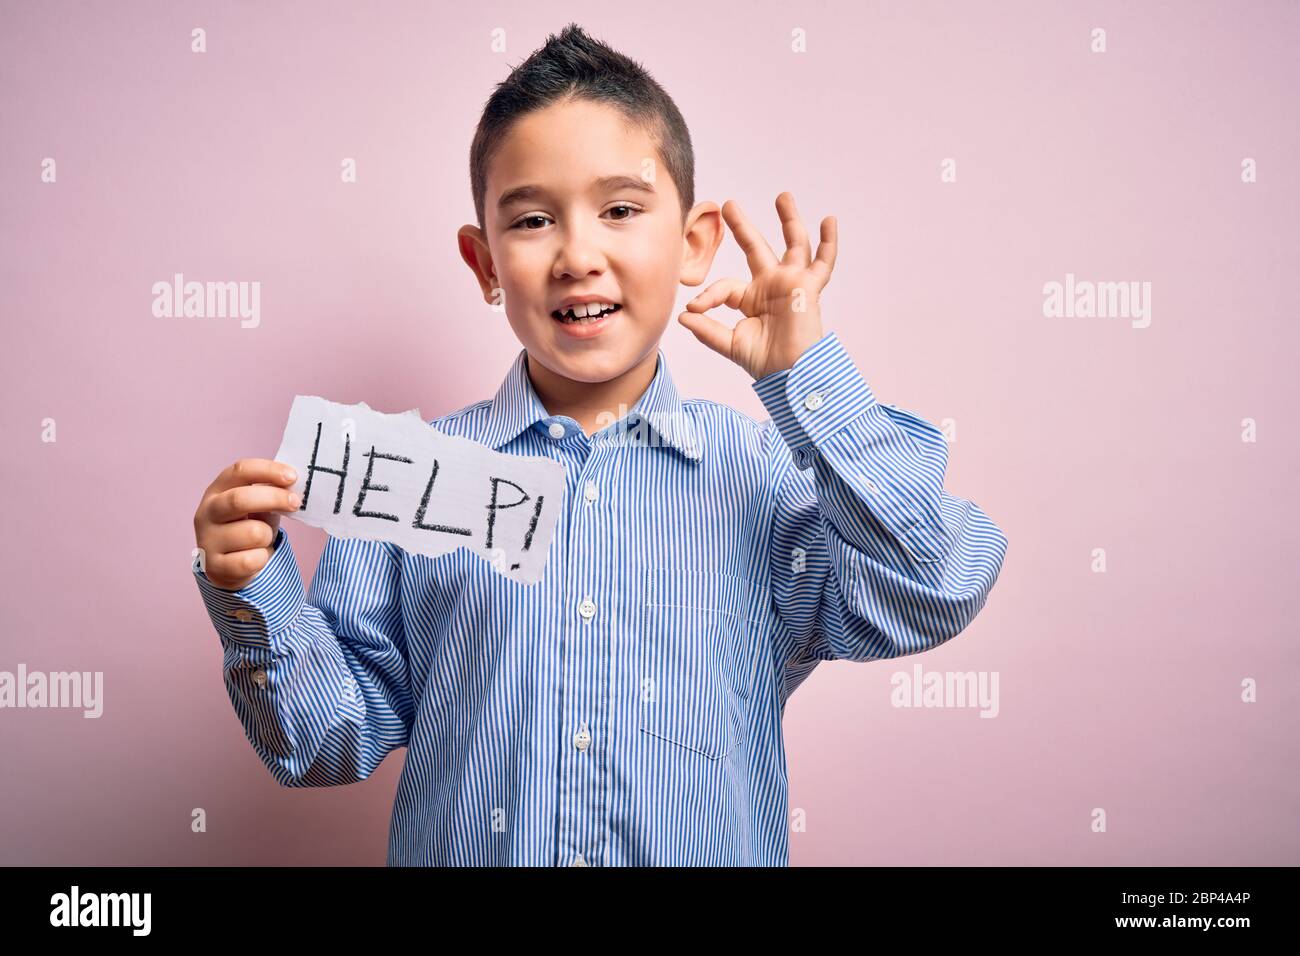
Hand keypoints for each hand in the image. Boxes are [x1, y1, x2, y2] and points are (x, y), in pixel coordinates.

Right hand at [193, 458, 300, 590]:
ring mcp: (207, 540)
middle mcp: (207, 512)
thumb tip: (294, 485)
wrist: (231, 565)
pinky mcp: (214, 566)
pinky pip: (251, 560)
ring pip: (253, 533)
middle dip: (274, 499)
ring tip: (262, 540)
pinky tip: (255, 557)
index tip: (292, 477)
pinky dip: (262, 558)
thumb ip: (270, 491)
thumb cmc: (248, 526)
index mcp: (218, 490)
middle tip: (295, 503)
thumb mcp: (258, 505)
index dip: (268, 470)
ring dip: (267, 536)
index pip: (239, 470)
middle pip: (240, 499)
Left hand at [677, 192, 837, 379]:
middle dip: (743, 227)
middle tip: (729, 205)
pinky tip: (829, 220)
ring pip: (793, 244)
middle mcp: (771, 286)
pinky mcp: (808, 287)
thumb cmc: (764, 362)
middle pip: (757, 248)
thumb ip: (707, 328)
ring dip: (789, 220)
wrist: (789, 373)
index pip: (726, 286)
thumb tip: (682, 315)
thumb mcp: (729, 342)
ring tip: (782, 196)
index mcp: (751, 299)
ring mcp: (792, 283)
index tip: (695, 308)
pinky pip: (823, 262)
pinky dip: (829, 242)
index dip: (709, 295)